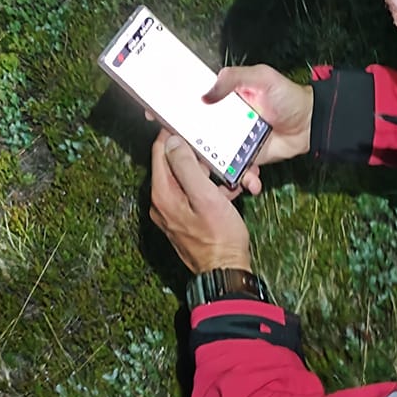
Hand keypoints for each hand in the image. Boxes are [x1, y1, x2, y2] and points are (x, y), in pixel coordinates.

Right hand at [142, 65, 312, 197]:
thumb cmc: (286, 95)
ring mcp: (232, 141)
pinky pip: (234, 171)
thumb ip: (233, 79)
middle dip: (183, 144)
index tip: (154, 111)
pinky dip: (239, 179)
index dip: (171, 104)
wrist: (310, 124)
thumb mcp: (261, 77)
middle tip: (178, 153)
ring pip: (210, 155)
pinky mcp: (245, 159)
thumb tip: (205, 94)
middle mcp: (222, 120)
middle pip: (194, 131)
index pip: (191, 98)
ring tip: (212, 175)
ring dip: (209, 168)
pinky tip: (249, 183)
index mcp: (222, 96)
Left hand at [149, 130, 253, 274]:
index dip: (175, 134)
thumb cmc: (219, 237)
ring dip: (213, 174)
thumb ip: (187, 166)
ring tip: (235, 177)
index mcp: (163, 193)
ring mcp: (173, 210)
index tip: (191, 124)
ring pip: (191, 179)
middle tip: (223, 153)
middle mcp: (162, 201)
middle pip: (178, 164)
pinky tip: (232, 191)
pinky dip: (213, 190)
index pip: (161, 151)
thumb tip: (173, 142)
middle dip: (203, 157)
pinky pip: (196, 194)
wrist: (226, 271)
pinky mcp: (186, 218)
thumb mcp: (206, 196)